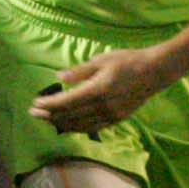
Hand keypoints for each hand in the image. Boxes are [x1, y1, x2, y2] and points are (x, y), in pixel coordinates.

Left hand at [30, 47, 170, 135]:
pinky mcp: (117, 119)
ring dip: (61, 123)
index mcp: (97, 90)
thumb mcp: (101, 60)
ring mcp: (111, 115)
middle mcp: (102, 107)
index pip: (66, 102)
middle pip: (70, 116)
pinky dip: (77, 127)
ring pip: (80, 125)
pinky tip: (68, 125)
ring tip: (47, 119)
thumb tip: (58, 78)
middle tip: (33, 113)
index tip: (34, 104)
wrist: (155, 72)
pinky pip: (92, 127)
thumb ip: (79, 72)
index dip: (48, 105)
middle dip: (49, 115)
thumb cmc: (127, 61)